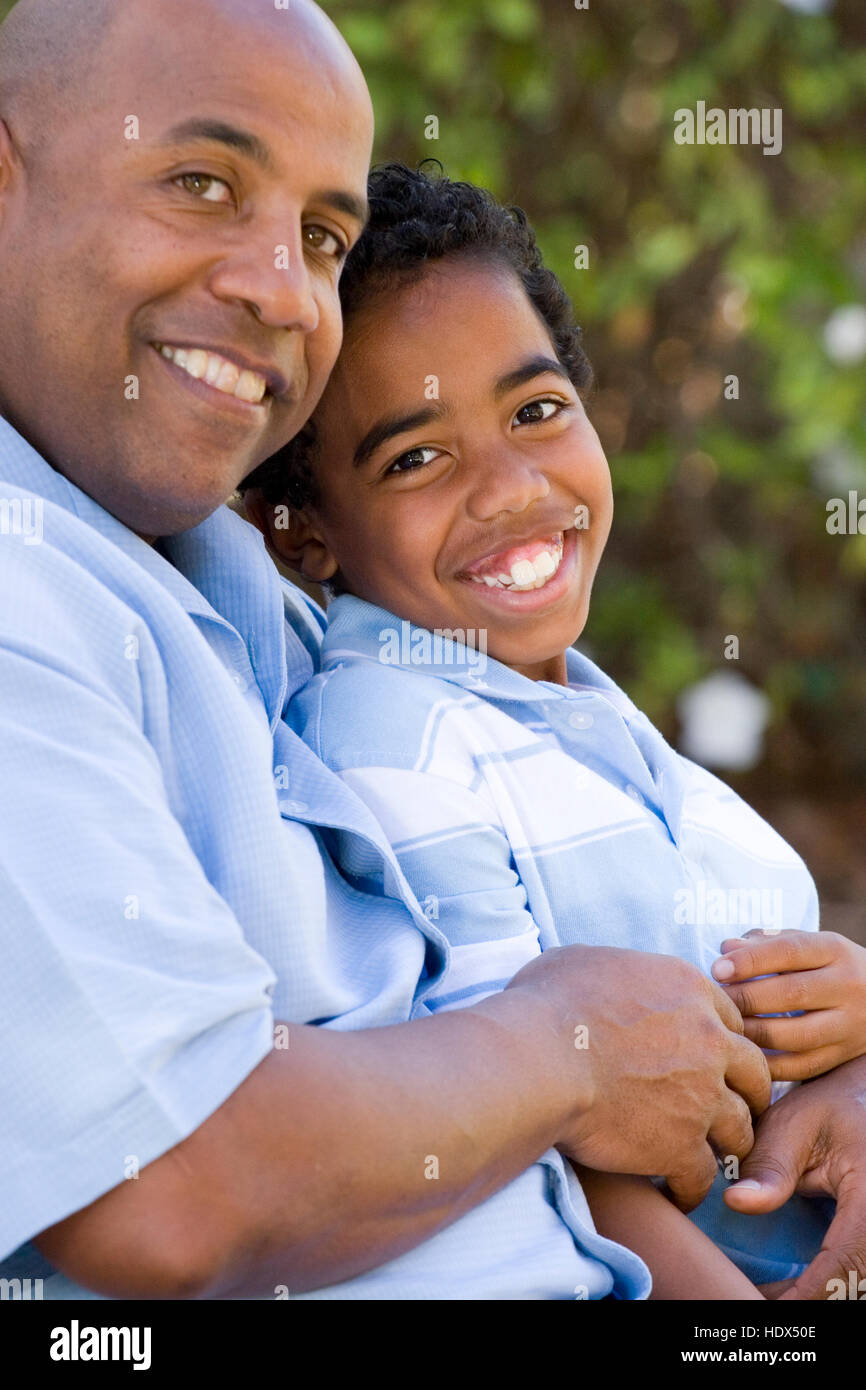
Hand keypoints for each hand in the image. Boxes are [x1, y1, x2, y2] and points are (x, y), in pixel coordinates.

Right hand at [505, 945, 771, 1211]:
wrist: (539, 1057)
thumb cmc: (548, 1004)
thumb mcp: (582, 960)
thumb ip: (612, 969)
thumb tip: (599, 974)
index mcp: (688, 990)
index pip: (729, 1018)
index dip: (719, 1040)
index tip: (707, 1059)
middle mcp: (708, 1039)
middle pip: (753, 1072)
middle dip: (746, 1091)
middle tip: (732, 1105)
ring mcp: (701, 1095)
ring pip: (741, 1126)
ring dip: (727, 1141)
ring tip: (711, 1154)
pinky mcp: (681, 1144)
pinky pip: (702, 1176)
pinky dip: (691, 1188)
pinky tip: (678, 1191)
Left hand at [712, 928, 865, 1080]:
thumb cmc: (827, 965)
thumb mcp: (807, 944)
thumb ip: (767, 943)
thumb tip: (727, 948)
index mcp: (835, 950)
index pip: (789, 951)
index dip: (750, 960)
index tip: (717, 969)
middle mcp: (848, 987)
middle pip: (791, 994)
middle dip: (745, 997)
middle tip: (714, 999)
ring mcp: (848, 1026)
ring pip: (795, 1036)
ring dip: (753, 1032)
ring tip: (726, 1025)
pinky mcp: (841, 1057)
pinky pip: (800, 1068)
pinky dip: (768, 1064)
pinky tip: (744, 1052)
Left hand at [724, 1054, 865, 1299]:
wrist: (863, 1097)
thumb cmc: (829, 1107)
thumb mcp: (794, 1124)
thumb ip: (770, 1166)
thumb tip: (736, 1203)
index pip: (844, 1258)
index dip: (808, 1291)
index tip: (769, 1307)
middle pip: (855, 1280)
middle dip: (809, 1299)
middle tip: (755, 1302)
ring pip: (859, 1279)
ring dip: (818, 1293)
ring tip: (768, 1297)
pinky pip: (856, 1268)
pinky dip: (827, 1283)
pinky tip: (792, 1288)